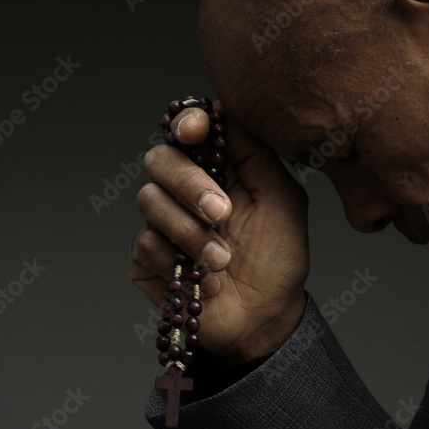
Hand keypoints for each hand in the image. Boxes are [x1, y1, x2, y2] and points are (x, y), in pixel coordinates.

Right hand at [130, 102, 308, 362]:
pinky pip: (145, 243)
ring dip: (191, 232)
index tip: (195, 130)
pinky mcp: (146, 258)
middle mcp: (184, 190)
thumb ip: (256, 153)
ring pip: (150, 201)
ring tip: (223, 260)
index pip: (189, 130)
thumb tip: (225, 109)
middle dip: (189, 183)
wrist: (265, 319)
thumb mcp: (283, 198)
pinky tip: (204, 279)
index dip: (187, 122)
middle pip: (160, 159)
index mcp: (217, 168)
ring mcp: (162, 223)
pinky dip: (178, 260)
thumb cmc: (278, 258)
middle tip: (221, 213)